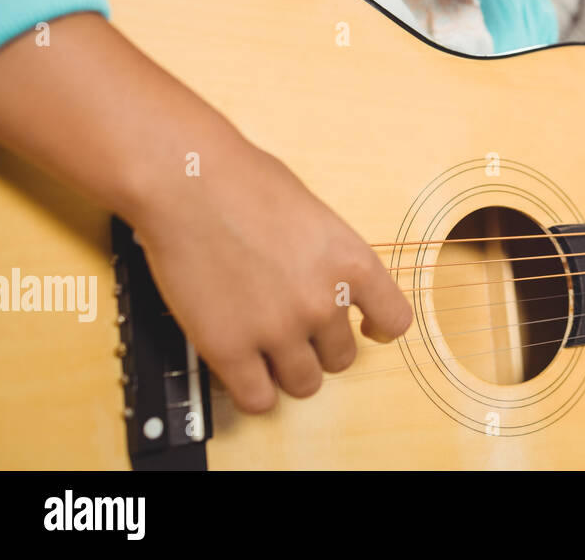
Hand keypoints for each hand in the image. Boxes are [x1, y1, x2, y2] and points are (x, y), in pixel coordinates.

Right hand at [132, 136, 413, 413]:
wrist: (189, 183)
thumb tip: (328, 284)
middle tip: (294, 329)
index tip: (366, 328)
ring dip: (289, 372)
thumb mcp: (315, 215)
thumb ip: (329, 259)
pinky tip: (242, 370)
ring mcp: (278, 330)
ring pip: (304, 384)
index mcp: (353, 263)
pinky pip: (257, 400)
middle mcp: (324, 302)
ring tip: (267, 349)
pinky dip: (252, 391)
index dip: (378, 329)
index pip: (395, 321)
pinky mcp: (229, 349)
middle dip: (320, 347)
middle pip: (342, 358)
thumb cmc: (246, 182)